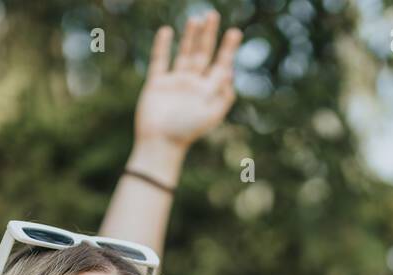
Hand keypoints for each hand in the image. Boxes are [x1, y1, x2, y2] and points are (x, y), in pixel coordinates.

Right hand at [136, 13, 241, 149]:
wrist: (160, 143)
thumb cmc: (186, 131)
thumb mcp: (210, 113)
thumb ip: (220, 93)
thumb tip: (229, 71)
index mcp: (208, 92)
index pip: (220, 65)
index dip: (228, 49)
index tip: (235, 32)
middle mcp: (193, 85)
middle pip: (203, 54)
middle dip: (209, 35)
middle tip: (213, 15)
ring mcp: (175, 83)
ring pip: (184, 54)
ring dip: (190, 37)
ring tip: (195, 19)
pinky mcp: (157, 85)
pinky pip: (160, 61)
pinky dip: (163, 46)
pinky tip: (167, 31)